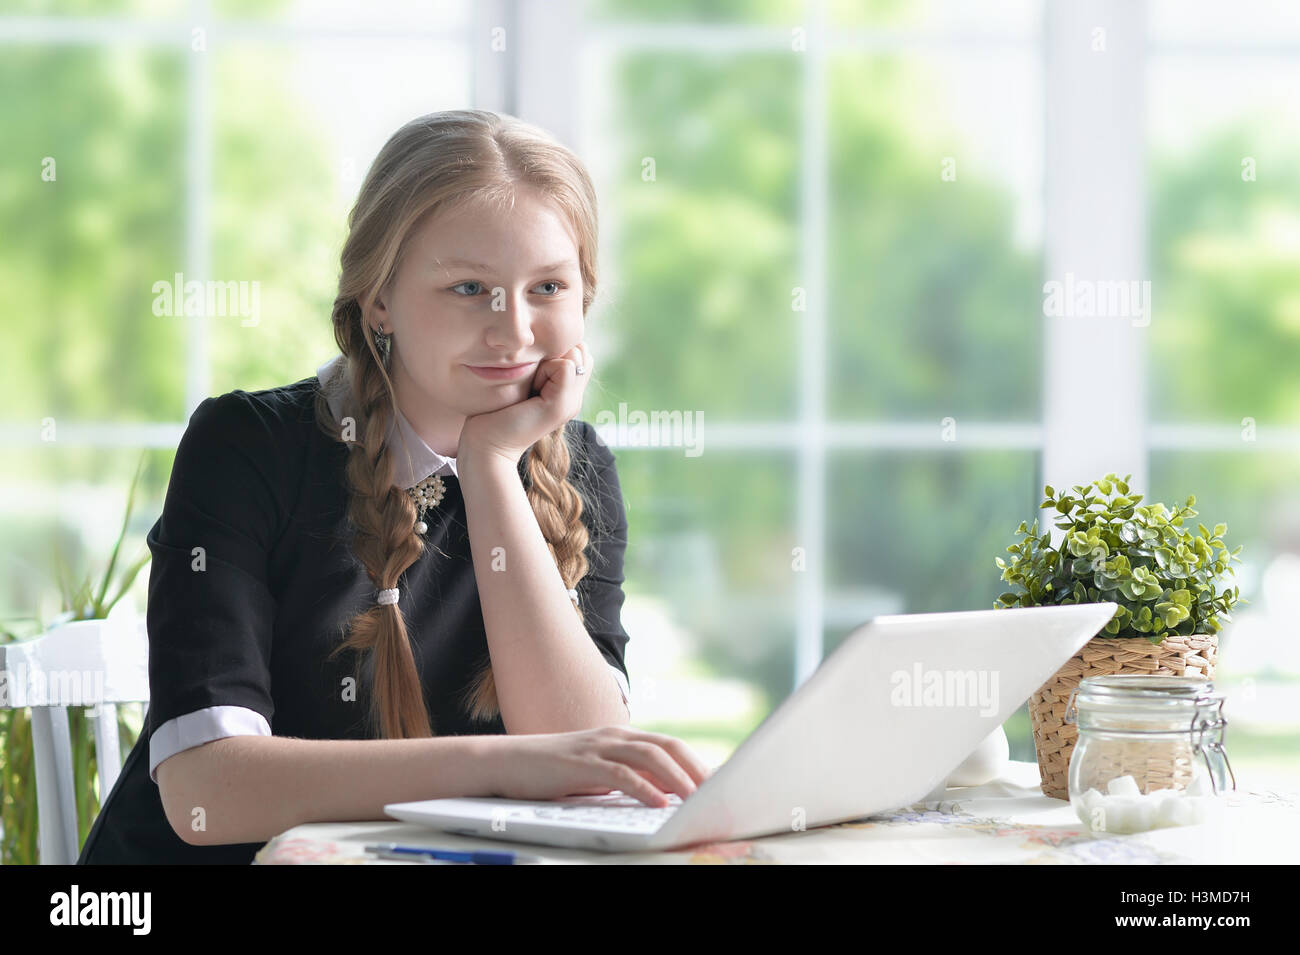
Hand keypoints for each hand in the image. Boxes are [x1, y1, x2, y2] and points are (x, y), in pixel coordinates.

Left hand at [457, 342, 592, 464]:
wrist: (487, 443)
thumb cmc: (496, 410)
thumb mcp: (525, 380)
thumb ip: (544, 364)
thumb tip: (559, 343)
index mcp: (567, 393)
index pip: (579, 350)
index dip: (555, 352)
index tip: (531, 377)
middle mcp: (575, 398)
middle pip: (580, 351)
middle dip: (554, 355)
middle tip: (531, 383)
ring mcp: (572, 404)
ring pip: (575, 356)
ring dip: (547, 364)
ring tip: (530, 389)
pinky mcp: (562, 406)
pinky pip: (565, 366)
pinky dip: (543, 371)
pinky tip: (530, 394)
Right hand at [485, 725, 714, 807]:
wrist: (507, 762)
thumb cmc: (553, 772)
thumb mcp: (596, 773)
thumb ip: (626, 777)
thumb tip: (663, 794)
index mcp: (621, 737)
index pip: (668, 744)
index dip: (695, 761)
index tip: (718, 782)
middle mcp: (614, 736)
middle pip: (666, 746)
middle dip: (695, 767)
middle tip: (719, 791)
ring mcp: (598, 747)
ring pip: (649, 757)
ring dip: (677, 778)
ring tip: (697, 798)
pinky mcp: (581, 764)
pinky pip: (620, 774)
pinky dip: (644, 788)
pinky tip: (659, 803)